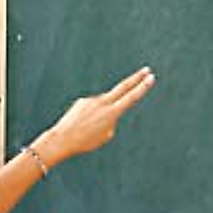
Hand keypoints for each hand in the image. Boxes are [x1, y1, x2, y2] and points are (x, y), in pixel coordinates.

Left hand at [32, 66, 155, 167]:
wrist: (62, 139)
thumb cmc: (86, 141)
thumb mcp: (106, 135)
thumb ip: (111, 119)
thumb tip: (108, 108)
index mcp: (112, 113)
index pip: (131, 97)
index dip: (142, 87)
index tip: (151, 77)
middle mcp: (103, 103)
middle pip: (123, 87)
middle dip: (136, 78)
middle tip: (146, 70)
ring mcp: (92, 100)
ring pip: (105, 104)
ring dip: (103, 114)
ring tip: (91, 128)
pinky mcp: (82, 101)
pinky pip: (93, 107)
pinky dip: (92, 115)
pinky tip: (83, 124)